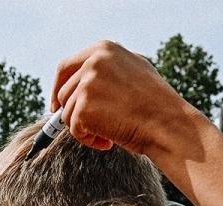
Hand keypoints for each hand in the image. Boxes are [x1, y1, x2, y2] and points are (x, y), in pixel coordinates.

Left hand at [50, 41, 200, 153]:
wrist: (167, 123)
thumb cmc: (154, 103)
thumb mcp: (133, 70)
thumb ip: (108, 69)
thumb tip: (82, 79)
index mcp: (104, 49)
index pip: (65, 67)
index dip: (57, 88)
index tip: (56, 105)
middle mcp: (93, 62)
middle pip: (64, 93)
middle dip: (73, 114)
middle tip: (91, 127)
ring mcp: (87, 84)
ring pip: (67, 114)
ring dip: (84, 129)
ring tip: (109, 133)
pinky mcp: (84, 107)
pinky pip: (74, 129)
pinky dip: (88, 140)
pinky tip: (108, 140)